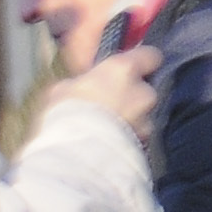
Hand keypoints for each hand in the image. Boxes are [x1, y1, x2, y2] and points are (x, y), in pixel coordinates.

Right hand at [45, 43, 160, 142]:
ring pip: (142, 117)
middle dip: (132, 99)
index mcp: (123, 70)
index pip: (150, 56)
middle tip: (109, 108)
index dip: (141, 63)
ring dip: (130, 122)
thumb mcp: (62, 90)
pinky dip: (126, 141)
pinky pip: (137, 139)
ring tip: (107, 133)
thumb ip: (81, 83)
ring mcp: (147, 120)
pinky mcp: (145, 144)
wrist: (74, 155)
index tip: (129, 72)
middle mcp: (143, 91)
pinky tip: (109, 147)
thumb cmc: (65, 114)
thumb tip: (81, 84)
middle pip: (145, 91)